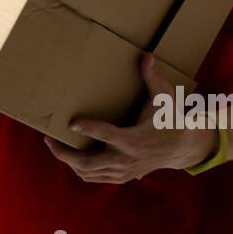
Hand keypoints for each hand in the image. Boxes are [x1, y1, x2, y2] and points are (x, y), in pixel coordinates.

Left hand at [43, 51, 216, 182]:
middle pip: (88, 162)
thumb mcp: (164, 98)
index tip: (71, 122)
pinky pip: (94, 177)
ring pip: (88, 172)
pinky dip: (80, 169)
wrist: (183, 148)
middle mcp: (126, 159)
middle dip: (65, 153)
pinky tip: (70, 157)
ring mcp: (123, 171)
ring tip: (54, 145)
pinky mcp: (122, 176)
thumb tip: (146, 56)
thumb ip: (152, 78)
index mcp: (134, 139)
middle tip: (49, 139)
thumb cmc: (171, 119)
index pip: (107, 134)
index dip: (89, 128)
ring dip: (68, 161)